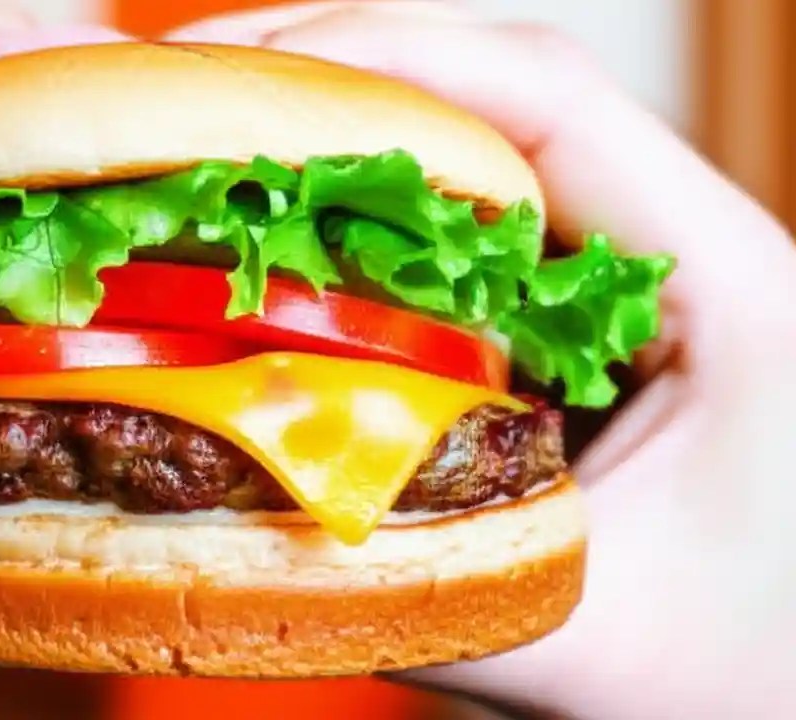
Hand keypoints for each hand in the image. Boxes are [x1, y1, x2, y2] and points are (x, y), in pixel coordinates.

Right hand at [168, 3, 795, 717]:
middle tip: (171, 98)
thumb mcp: (592, 639)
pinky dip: (342, 211)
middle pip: (485, 96)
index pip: (544, 100)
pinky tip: (264, 231)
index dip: (378, 61)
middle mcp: (670, 249)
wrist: (795, 677)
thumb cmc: (750, 664)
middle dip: (319, 79)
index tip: (235, 84)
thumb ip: (420, 592)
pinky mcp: (557, 321)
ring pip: (459, 150)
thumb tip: (233, 530)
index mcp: (724, 281)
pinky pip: (443, 232)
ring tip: (193, 142)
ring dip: (324, 133)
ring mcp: (609, 280)